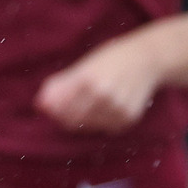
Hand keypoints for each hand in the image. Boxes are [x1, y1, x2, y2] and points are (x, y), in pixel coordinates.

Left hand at [36, 37, 161, 133]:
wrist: (147, 60)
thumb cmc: (110, 59)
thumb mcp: (83, 66)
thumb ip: (61, 84)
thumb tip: (39, 104)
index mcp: (87, 80)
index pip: (60, 107)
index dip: (51, 110)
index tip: (48, 107)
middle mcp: (103, 96)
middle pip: (72, 119)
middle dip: (64, 116)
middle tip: (64, 108)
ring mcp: (117, 109)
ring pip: (88, 126)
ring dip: (82, 119)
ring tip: (88, 104)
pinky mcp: (128, 118)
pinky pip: (105, 128)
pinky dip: (99, 122)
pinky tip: (103, 108)